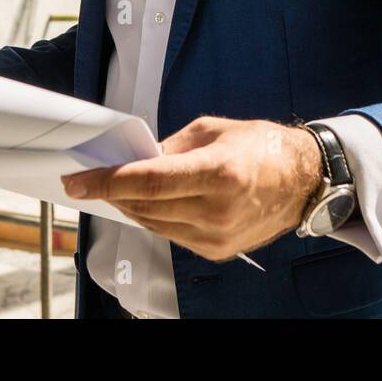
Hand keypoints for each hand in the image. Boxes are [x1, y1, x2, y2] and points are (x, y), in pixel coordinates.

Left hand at [61, 116, 323, 261]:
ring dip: (130, 206)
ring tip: (117, 189)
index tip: (77, 181)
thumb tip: (136, 160)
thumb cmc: (262, 146)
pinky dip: (154, 218)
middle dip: (112, 192)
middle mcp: (216, 209)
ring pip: (153, 224)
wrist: (303, 180)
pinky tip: (148, 203)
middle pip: (144, 205)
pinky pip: (171, 234)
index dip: (106, 182)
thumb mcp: (212, 130)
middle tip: (91, 180)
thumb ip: (170, 147)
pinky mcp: (218, 250)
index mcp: (218, 172)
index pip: (147, 181)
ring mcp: (217, 235)